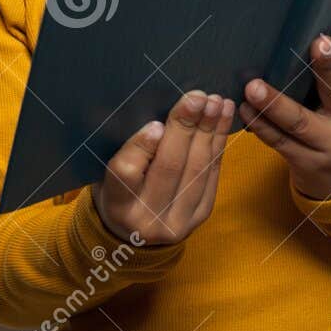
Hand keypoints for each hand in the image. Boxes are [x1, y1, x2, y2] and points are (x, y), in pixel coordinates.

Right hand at [95, 89, 233, 245]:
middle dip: (185, 128)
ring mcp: (178, 222)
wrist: (135, 232)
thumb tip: (158, 119)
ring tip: (215, 102)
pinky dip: (219, 141)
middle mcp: (147, 219)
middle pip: (169, 168)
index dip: (141, 149)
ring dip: (209, 131)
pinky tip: (223, 116)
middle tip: (196, 98)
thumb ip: (127, 151)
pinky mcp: (200, 216)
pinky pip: (212, 173)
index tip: (155, 124)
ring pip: (197, 170)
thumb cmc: (119, 190)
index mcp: (117, 205)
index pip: (126, 174)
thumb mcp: (108, 173)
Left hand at [240, 3, 330, 199]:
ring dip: (275, 103)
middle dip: (328, 67)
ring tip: (253, 86)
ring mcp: (330, 144)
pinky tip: (244, 111)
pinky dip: (260, 126)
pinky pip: (280, 143)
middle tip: (318, 43)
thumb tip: (306, 27)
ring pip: (300, 121)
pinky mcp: (308, 163)